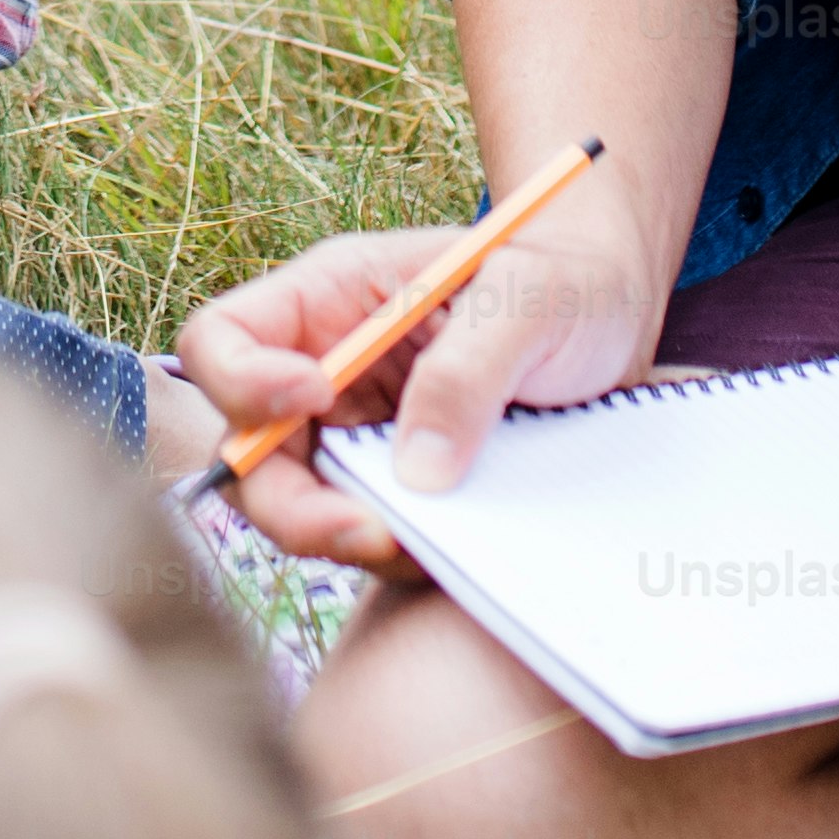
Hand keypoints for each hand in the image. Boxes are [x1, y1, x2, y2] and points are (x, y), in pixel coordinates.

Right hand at [170, 177, 668, 571]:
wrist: (615, 327)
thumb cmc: (565, 283)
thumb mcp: (529, 303)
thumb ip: (468, 371)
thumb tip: (416, 472)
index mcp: (330, 298)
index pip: (223, 340)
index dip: (244, 382)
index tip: (316, 399)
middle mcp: (323, 369)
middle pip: (245, 451)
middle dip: (290, 505)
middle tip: (369, 532)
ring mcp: (355, 433)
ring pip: (294, 506)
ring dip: (345, 538)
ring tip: (423, 546)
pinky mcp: (395, 485)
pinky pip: (361, 534)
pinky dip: (394, 555)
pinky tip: (451, 545)